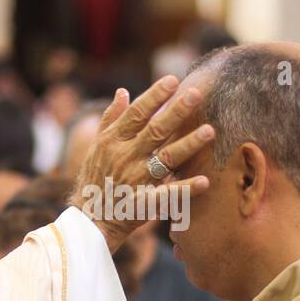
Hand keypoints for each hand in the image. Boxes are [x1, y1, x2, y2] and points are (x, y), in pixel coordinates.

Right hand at [71, 75, 214, 251]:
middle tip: (196, 94)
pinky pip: (168, 195)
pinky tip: (205, 180)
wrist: (89, 220)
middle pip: (155, 130)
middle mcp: (124, 157)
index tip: (173, 80)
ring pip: (166, 158)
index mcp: (112, 141)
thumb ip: (110, 118)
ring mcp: (135, 180)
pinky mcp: (143, 204)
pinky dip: (186, 188)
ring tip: (210, 130)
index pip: (136, 113)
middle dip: (176, 111)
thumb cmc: (94, 178)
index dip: (154, 96)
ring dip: (188, 144)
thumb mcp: (96, 146)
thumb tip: (123, 91)